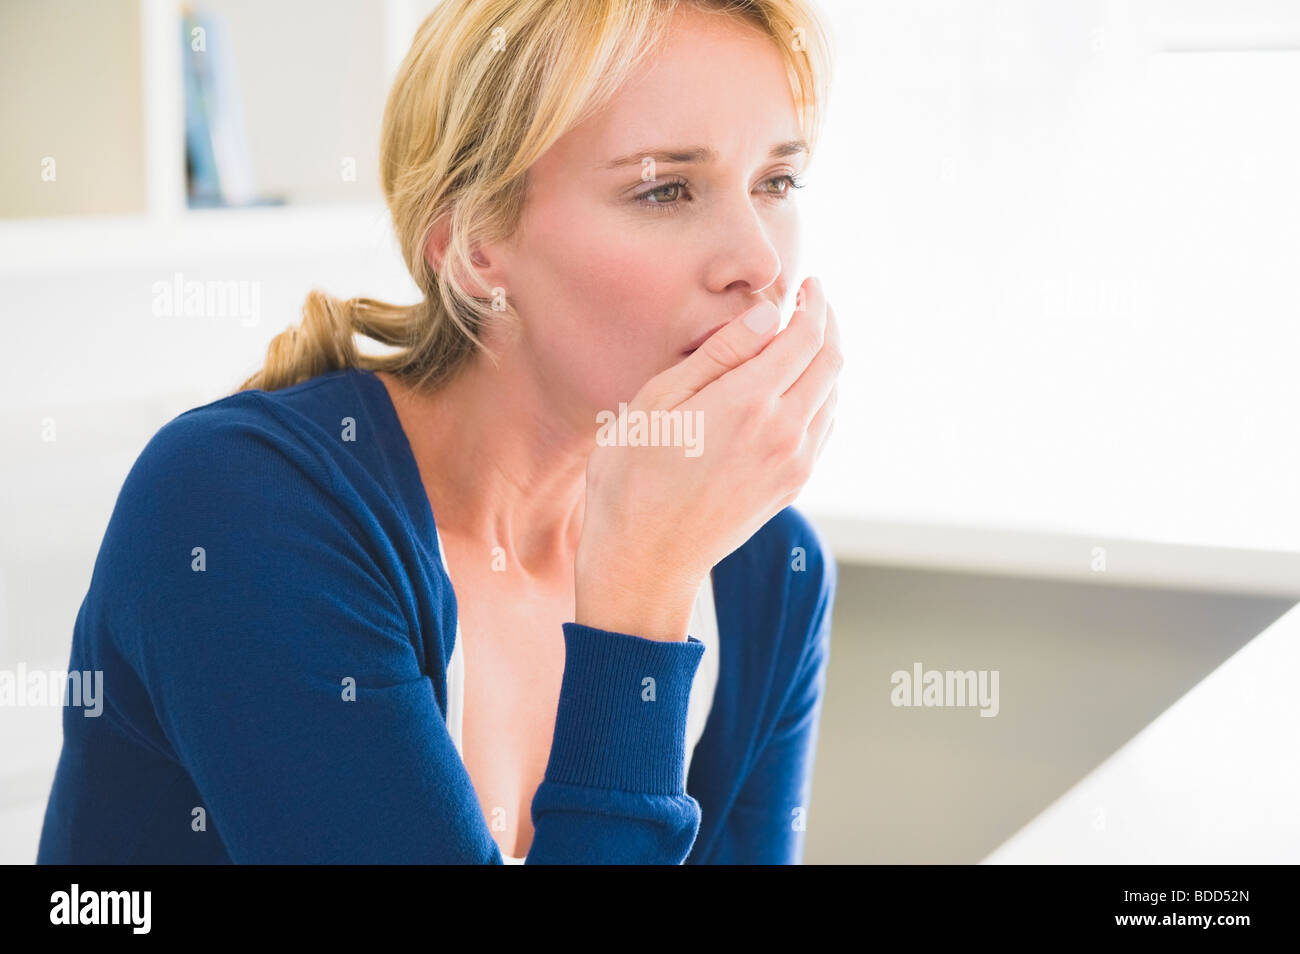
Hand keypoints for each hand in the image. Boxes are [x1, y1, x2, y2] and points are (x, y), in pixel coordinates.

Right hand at [575, 276, 840, 640]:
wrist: (645, 559)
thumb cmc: (632, 477)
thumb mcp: (658, 401)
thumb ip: (718, 354)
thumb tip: (767, 314)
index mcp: (750, 402)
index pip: (807, 336)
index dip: (814, 303)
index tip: (808, 285)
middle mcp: (785, 432)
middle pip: (832, 362)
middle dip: (828, 324)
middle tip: (812, 303)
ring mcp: (793, 464)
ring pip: (834, 397)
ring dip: (828, 361)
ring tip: (806, 341)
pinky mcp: (791, 488)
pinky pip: (823, 430)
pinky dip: (822, 398)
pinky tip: (799, 390)